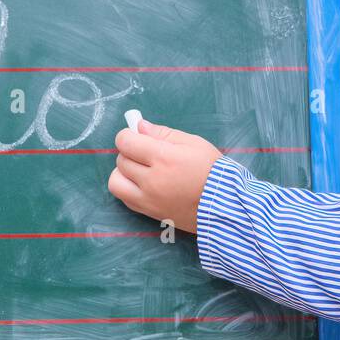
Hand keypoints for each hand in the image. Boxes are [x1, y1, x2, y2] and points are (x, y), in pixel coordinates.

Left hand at [108, 118, 223, 234]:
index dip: (127, 135)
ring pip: (115, 182)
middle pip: (121, 160)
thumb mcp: (194, 143)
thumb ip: (164, 133)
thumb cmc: (212, 170)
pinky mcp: (149, 213)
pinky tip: (144, 184)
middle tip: (145, 152)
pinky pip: (124, 198)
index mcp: (163, 158)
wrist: (225, 205)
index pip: (126, 142)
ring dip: (123, 172)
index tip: (136, 135)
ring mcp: (148, 199)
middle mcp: (151, 180)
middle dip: (129, 152)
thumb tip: (140, 126)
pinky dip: (128, 189)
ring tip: (140, 170)